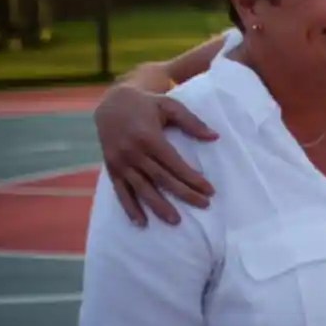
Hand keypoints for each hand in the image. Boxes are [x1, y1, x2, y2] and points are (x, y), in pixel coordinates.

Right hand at [94, 83, 217, 225]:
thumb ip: (192, 122)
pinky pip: (121, 192)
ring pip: (142, 189)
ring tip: (175, 221)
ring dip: (158, 206)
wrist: (111, 102)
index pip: (175, 164)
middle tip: (203, 205)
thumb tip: (215, 137)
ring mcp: (120, 163)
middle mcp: (133, 153)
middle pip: (162, 179)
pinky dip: (130, 208)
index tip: (209, 190)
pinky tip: (142, 222)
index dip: (192, 178)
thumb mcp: (170, 106)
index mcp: (149, 138)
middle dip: (184, 194)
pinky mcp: (111, 168)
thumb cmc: (146, 104)